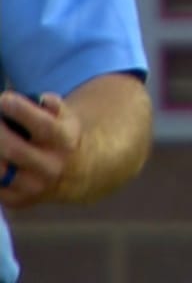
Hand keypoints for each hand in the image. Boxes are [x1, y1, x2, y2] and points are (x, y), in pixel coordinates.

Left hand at [0, 91, 83, 208]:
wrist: (76, 174)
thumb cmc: (62, 137)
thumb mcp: (66, 117)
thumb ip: (52, 104)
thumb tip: (35, 100)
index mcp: (65, 141)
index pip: (42, 126)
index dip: (19, 110)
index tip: (4, 100)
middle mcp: (50, 166)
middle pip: (13, 150)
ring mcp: (33, 187)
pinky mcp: (17, 200)